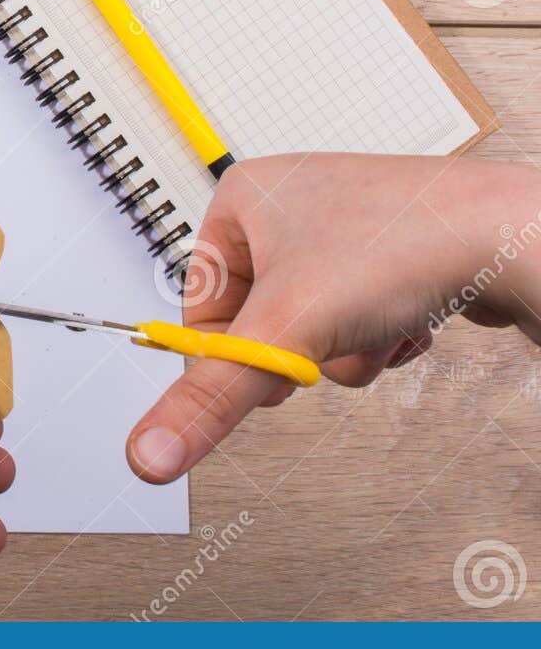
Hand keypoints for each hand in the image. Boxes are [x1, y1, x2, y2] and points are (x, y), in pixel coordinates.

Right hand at [128, 153, 540, 483]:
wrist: (516, 237)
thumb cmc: (406, 247)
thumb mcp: (284, 332)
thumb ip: (209, 400)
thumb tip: (145, 453)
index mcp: (244, 195)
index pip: (200, 299)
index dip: (233, 349)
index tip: (266, 369)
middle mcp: (292, 200)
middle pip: (261, 317)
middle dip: (304, 349)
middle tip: (330, 341)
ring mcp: (346, 223)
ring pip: (316, 322)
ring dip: (348, 349)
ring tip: (380, 328)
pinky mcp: (394, 249)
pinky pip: (361, 314)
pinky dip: (382, 333)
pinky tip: (410, 322)